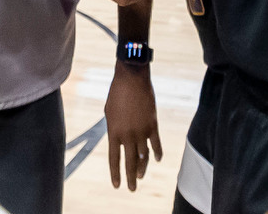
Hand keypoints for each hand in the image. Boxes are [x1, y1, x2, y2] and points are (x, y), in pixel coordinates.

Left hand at [105, 63, 161, 189]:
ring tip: (141, 175)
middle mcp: (127, 135)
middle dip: (130, 177)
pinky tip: (157, 159)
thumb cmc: (117, 93)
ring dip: (143, 167)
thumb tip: (119, 140)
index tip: (117, 185)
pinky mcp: (153, 125)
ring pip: (144, 156)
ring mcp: (141, 131)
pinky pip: (156, 144)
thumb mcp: (109, 112)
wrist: (131, 79)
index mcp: (114, 133)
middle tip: (132, 188)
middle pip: (130, 162)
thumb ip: (114, 129)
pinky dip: (157, 153)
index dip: (115, 173)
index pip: (114, 159)